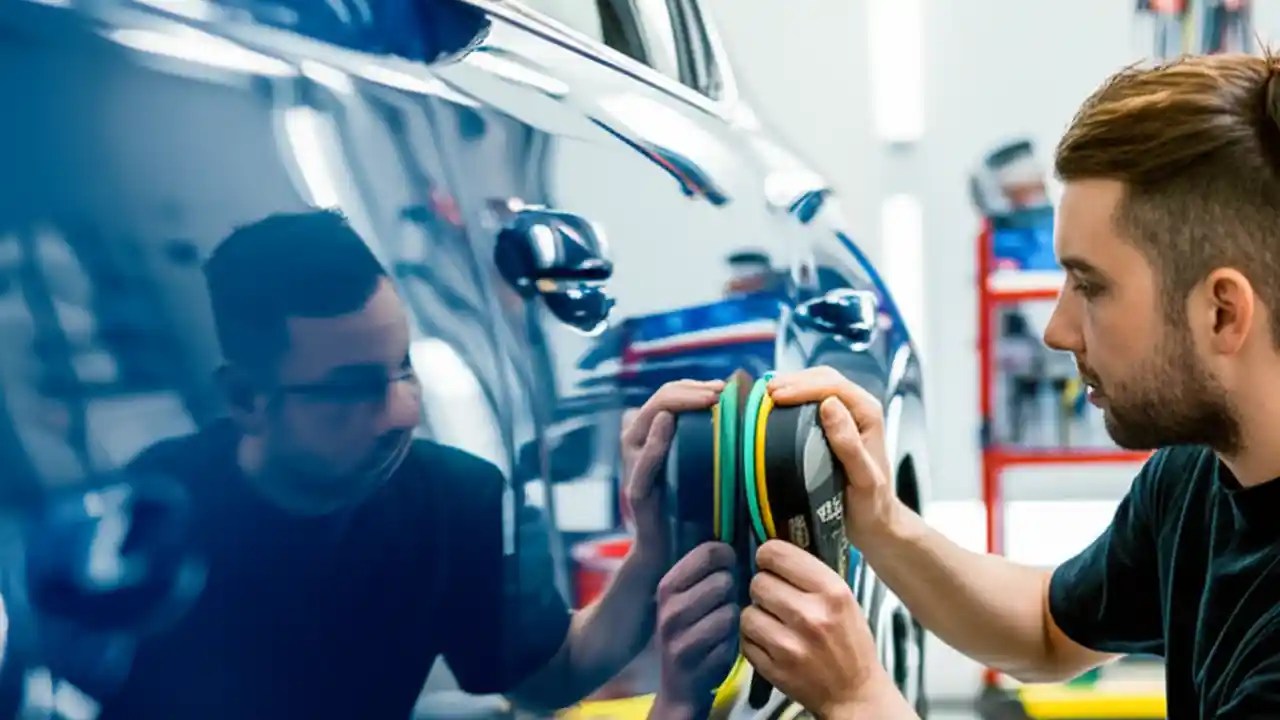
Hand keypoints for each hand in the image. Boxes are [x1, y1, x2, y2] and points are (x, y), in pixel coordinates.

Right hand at [621, 379, 724, 571]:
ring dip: (675, 402)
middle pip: (657, 402)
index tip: (721, 388)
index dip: (691, 386)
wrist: (678, 558)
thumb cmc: (699, 514)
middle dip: (688, 389)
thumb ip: (713, 443)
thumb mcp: (708, 470)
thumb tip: (743, 414)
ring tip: (705, 398)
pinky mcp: (636, 493)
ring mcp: (636, 470)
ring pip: (645, 421)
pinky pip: (643, 462)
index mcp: (655, 440)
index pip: (667, 397)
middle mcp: (640, 450)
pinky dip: (655, 440)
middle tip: (718, 391)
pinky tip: (668, 421)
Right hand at [653, 542, 738, 716]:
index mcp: (667, 584)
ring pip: (731, 609)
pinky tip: (722, 646)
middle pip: (724, 580)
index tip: (728, 568)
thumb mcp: (686, 598)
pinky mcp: (695, 658)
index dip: (728, 558)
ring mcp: (680, 635)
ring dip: (734, 617)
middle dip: (732, 591)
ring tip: (723, 626)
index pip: (709, 552)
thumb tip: (733, 540)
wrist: (679, 684)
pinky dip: (734, 641)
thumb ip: (703, 571)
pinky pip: (733, 638)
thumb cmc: (691, 632)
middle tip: (724, 603)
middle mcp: (669, 608)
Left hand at [740, 541, 892, 717]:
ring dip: (757, 616)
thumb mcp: (844, 599)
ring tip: (774, 623)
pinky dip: (754, 640)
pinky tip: (771, 643)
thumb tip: (772, 552)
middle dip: (764, 588)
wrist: (854, 694)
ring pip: (747, 612)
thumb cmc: (849, 642)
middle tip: (776, 599)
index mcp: (832, 592)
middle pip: (758, 582)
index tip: (770, 564)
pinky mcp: (773, 669)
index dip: (768, 557)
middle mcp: (810, 616)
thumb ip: (811, 575)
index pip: (777, 554)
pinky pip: (745, 640)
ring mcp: (789, 645)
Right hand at [767, 367, 897, 544]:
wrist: (874, 520)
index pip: (833, 386)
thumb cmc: (870, 503)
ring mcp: (847, 415)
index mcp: (868, 413)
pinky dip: (794, 398)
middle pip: (824, 378)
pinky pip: (813, 400)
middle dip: (794, 381)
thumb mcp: (862, 478)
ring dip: (793, 386)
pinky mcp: (835, 424)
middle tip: (766, 393)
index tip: (775, 396)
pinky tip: (777, 406)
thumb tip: (828, 405)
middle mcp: (859, 408)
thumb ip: (848, 443)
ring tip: (767, 397)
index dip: (803, 386)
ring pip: (818, 385)